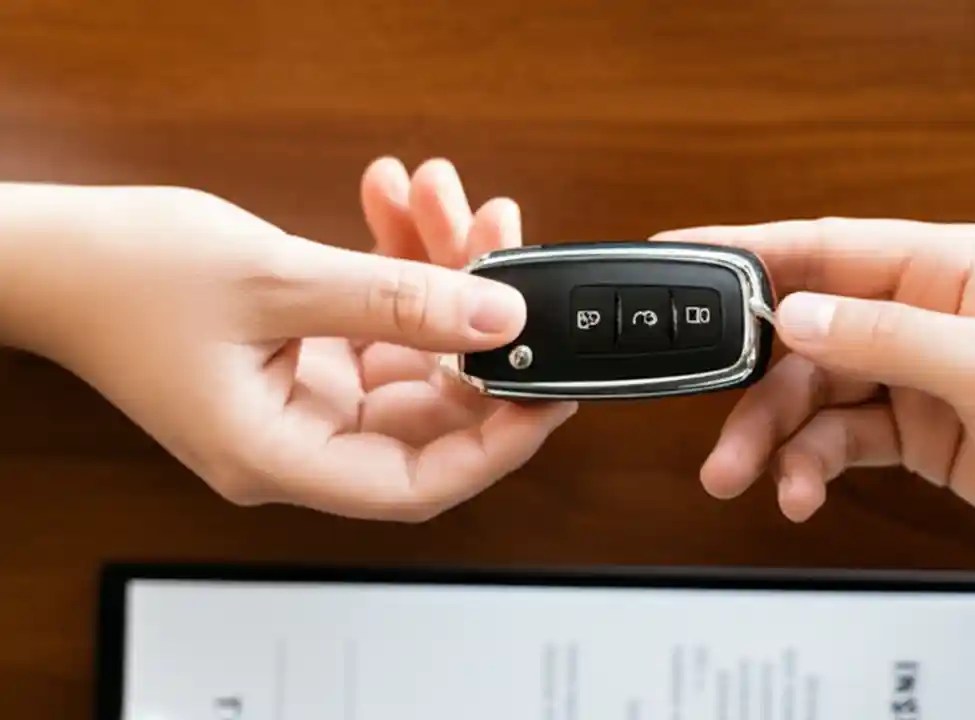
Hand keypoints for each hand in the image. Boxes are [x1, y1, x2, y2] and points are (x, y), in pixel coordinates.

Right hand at [8, 159, 575, 520]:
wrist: (51, 250)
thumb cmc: (121, 278)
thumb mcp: (278, 281)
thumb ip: (397, 301)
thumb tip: (497, 316)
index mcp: (277, 456)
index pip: (419, 482)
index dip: (498, 444)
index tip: (549, 389)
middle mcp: (297, 439)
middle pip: (429, 404)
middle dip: (474, 322)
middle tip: (503, 248)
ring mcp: (302, 396)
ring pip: (411, 350)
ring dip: (439, 272)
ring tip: (448, 200)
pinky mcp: (302, 355)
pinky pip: (378, 320)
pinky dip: (397, 266)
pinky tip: (399, 206)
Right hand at [654, 218, 974, 579]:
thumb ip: (888, 339)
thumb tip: (798, 314)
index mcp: (954, 269)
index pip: (831, 248)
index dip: (752, 253)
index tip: (685, 258)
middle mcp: (931, 316)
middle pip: (810, 334)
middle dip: (755, 380)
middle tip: (716, 421)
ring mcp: (925, 377)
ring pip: (817, 394)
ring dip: (775, 435)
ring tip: (747, 475)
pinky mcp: (925, 433)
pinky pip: (842, 440)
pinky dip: (813, 465)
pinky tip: (803, 492)